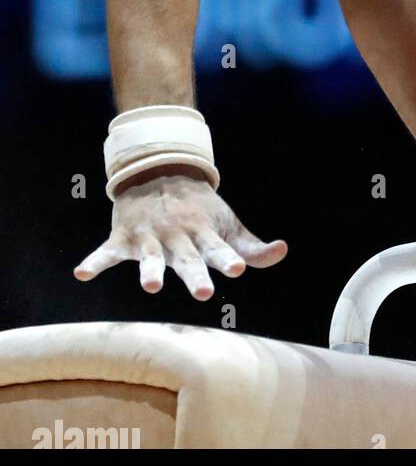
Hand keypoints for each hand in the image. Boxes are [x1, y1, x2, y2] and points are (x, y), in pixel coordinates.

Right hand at [73, 165, 287, 299]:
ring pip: (151, 257)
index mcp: (205, 235)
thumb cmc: (201, 210)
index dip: (228, 259)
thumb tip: (282, 251)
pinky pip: (107, 253)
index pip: (220, 250)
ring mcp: (151, 238)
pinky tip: (82, 273)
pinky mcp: (125, 238)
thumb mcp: (228, 225)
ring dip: (150, 270)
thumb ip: (252, 247)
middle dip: (195, 275)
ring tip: (151, 285)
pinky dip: (95, 262)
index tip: (238, 269)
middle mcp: (179, 237)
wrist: (161, 172)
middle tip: (202, 292)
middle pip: (188, 259)